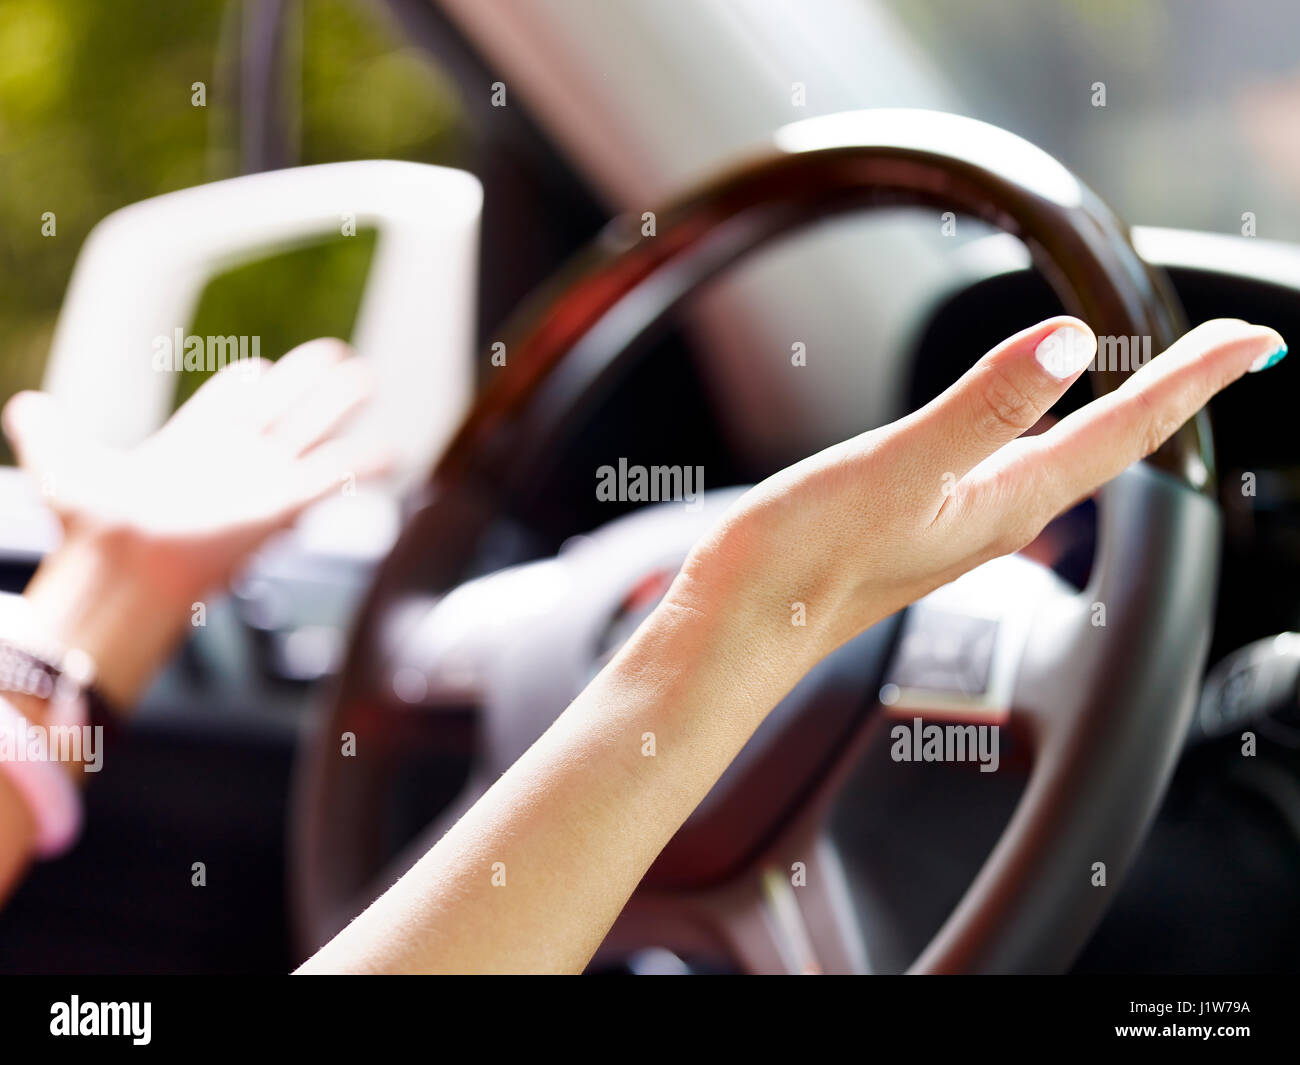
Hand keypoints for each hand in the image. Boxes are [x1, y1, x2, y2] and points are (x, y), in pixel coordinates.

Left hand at [3, 338, 389, 706]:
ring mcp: (267, 475)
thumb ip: (47, 433)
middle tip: (338, 356)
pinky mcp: (286, 500)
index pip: (237, 396)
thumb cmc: (98, 525)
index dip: (249, 382)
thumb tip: (23, 405)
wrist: (127, 567)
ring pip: (317, 428)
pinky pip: (337, 475)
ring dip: (343, 403)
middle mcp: (238, 454)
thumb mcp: (64, 466)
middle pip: (287, 402)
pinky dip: (368, 464)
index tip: (258, 374)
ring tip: (368, 378)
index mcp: (198, 437)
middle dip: (312, 378)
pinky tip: (393, 450)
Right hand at [672, 316, 1285, 663]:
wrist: (738, 628)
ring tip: (1155, 377)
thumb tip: (1070, 344)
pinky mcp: (917, 522)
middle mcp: (996, 517)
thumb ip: (982, 408)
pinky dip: (1045, 428)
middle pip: (1113, 446)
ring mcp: (958, 523)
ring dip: (1119, 413)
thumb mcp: (894, 469)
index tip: (1254, 337)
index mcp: (1005, 502)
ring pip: (1065, 457)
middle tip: (1228, 346)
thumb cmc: (799, 559)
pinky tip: (1028, 423)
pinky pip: (1008, 465)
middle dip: (1176, 395)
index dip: (1194, 377)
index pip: (1127, 430)